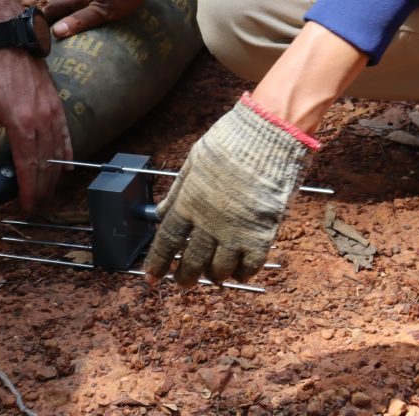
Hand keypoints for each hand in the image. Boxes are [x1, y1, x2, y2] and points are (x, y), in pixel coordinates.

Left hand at [0, 38, 71, 210]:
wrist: (10, 42)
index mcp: (20, 124)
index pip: (27, 166)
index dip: (28, 189)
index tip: (27, 204)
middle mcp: (40, 121)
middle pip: (45, 164)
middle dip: (41, 188)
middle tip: (36, 203)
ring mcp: (52, 113)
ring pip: (57, 152)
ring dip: (53, 175)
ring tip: (48, 190)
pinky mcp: (57, 104)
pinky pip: (65, 134)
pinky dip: (67, 153)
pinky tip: (66, 166)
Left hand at [143, 95, 316, 285]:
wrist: (267, 136)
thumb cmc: (230, 141)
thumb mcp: (194, 161)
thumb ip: (179, 190)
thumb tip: (162, 212)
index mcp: (189, 202)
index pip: (167, 240)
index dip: (158, 262)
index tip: (150, 277)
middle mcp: (208, 222)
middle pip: (192, 260)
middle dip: (184, 276)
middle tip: (182, 282)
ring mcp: (235, 231)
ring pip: (219, 269)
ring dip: (213, 276)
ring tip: (212, 276)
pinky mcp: (262, 235)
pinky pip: (250, 265)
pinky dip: (243, 272)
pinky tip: (239, 271)